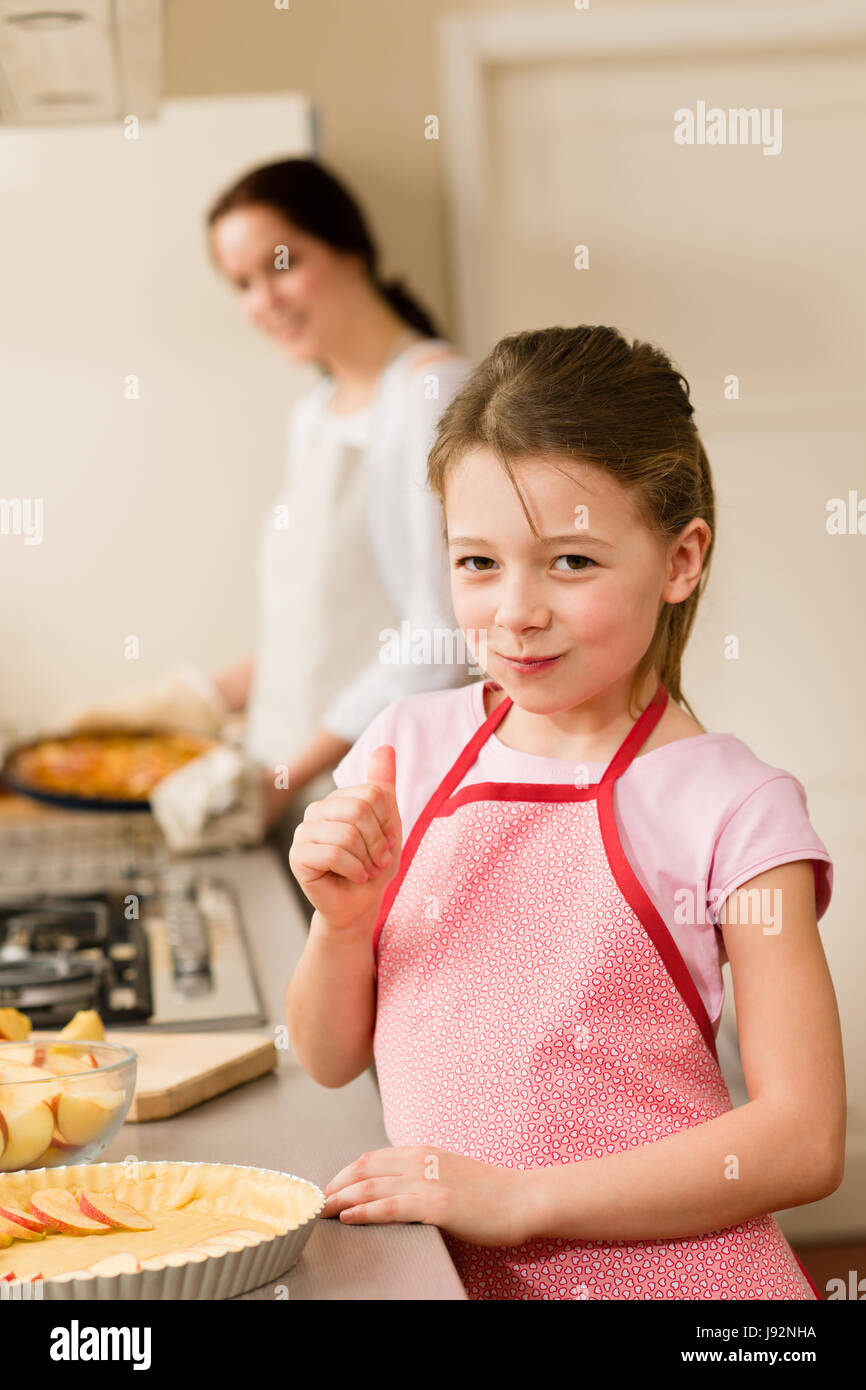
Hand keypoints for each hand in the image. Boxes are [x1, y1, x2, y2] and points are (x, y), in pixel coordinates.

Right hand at [288, 746, 402, 929]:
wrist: (359, 904)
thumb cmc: (373, 865)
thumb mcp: (387, 823)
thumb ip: (383, 785)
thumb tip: (385, 746)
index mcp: (337, 799)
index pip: (372, 794)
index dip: (387, 823)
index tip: (387, 843)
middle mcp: (317, 810)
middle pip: (359, 811)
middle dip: (377, 842)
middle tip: (377, 861)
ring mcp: (303, 832)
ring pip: (346, 833)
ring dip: (366, 859)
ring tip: (365, 871)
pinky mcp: (297, 856)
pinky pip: (334, 854)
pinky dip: (354, 870)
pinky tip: (354, 877)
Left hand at [321, 1146, 538, 1247]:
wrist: (523, 1198)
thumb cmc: (490, 1191)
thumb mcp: (449, 1171)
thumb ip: (422, 1174)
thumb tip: (395, 1187)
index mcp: (423, 1152)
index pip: (370, 1158)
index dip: (343, 1174)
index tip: (328, 1189)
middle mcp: (420, 1162)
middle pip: (363, 1170)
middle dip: (334, 1187)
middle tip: (315, 1203)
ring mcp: (428, 1182)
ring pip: (370, 1187)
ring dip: (340, 1200)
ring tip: (321, 1212)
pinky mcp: (437, 1205)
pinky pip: (390, 1207)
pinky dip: (364, 1212)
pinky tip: (348, 1218)